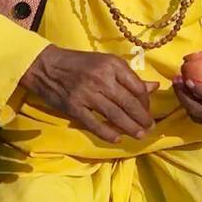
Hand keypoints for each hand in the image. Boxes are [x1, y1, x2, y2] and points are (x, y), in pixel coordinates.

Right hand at [20, 45, 156, 142]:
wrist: (46, 66)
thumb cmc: (80, 64)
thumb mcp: (106, 63)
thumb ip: (129, 77)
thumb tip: (155, 86)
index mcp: (112, 65)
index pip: (137, 87)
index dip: (146, 102)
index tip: (147, 110)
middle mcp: (101, 79)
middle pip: (129, 103)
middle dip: (142, 118)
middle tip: (150, 128)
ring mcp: (87, 94)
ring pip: (115, 115)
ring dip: (130, 128)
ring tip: (140, 136)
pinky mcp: (74, 107)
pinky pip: (94, 124)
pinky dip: (107, 133)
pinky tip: (117, 139)